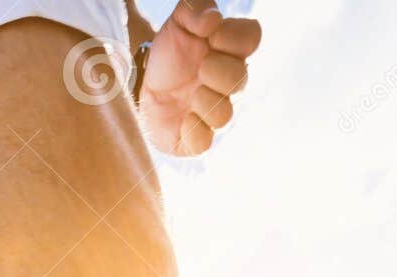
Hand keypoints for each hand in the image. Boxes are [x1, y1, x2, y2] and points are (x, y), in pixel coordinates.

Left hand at [140, 1, 262, 157]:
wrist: (144, 86)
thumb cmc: (170, 54)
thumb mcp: (178, 22)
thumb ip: (195, 9)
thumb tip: (212, 22)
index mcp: (228, 51)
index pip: (252, 38)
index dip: (235, 37)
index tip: (212, 37)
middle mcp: (227, 83)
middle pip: (242, 79)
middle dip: (219, 71)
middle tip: (200, 68)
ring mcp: (213, 112)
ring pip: (225, 115)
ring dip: (206, 102)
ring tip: (191, 95)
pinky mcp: (196, 137)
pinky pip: (204, 143)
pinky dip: (193, 131)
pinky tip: (183, 118)